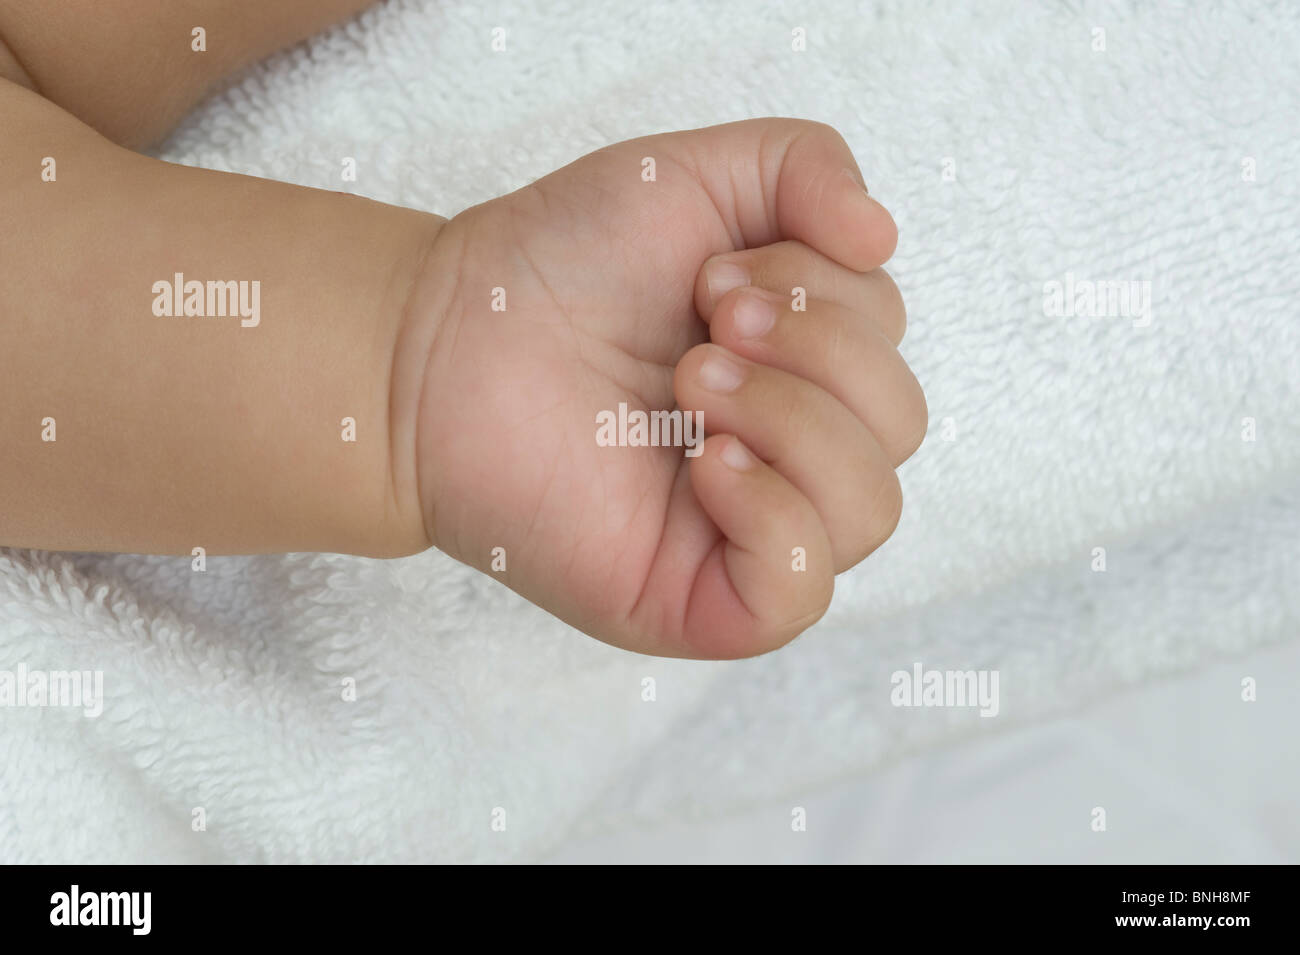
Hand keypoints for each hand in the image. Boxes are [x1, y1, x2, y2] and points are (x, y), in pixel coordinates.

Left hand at [406, 119, 924, 657]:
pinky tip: (705, 466)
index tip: (712, 279)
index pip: (890, 346)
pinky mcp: (702, 601)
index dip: (824, 298)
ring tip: (690, 384)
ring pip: (870, 508)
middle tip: (703, 331)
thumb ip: (809, 169)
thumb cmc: (563, 263)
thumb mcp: (704, 175)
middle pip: (898, 425)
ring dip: (791, 422)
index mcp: (800, 365)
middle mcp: (789, 452)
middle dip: (814, 354)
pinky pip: (801, 590)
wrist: (447, 340)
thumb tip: (885, 237)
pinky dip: (776, 516)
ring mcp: (749, 532)